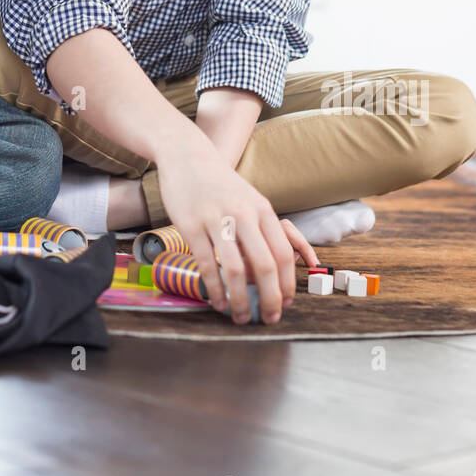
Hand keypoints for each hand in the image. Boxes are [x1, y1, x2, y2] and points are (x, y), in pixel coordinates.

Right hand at [154, 126, 305, 322]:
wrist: (188, 156)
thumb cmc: (221, 184)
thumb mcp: (250, 199)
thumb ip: (262, 230)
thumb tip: (274, 271)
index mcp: (263, 210)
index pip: (283, 254)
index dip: (287, 285)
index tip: (286, 304)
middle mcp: (243, 214)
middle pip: (265, 265)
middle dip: (270, 299)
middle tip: (269, 318)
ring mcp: (216, 218)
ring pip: (234, 269)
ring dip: (241, 300)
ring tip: (240, 317)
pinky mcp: (191, 224)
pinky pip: (206, 264)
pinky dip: (215, 289)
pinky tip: (218, 302)